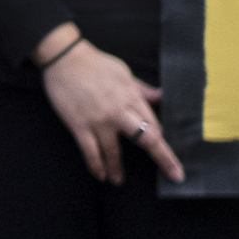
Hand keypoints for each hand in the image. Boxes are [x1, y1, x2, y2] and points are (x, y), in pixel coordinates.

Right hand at [40, 34, 182, 182]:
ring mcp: (98, 120)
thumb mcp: (124, 73)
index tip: (171, 156)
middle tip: (175, 175)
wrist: (63, 58)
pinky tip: (100, 174)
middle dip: (163, 158)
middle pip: (146, 139)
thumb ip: (142, 89)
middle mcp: (119, 111)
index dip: (162, 142)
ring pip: (114, 150)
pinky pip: (89, 150)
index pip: (154, 125)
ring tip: (118, 181)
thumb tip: (162, 96)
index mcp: (132, 97)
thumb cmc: (94, 63)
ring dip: (117, 168)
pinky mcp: (78, 124)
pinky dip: (95, 164)